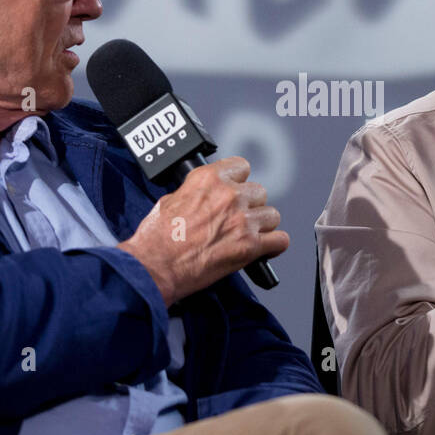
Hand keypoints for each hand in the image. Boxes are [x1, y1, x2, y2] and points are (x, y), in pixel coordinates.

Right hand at [118, 156, 288, 305]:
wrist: (154, 267)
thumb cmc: (156, 239)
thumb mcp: (170, 200)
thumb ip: (196, 192)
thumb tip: (205, 196)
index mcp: (208, 179)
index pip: (241, 166)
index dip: (239, 181)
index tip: (236, 190)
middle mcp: (229, 195)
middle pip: (259, 192)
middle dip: (249, 206)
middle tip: (235, 220)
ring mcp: (242, 220)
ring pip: (272, 215)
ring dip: (262, 226)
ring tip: (247, 236)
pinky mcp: (250, 246)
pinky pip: (280, 241)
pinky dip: (273, 247)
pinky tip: (264, 250)